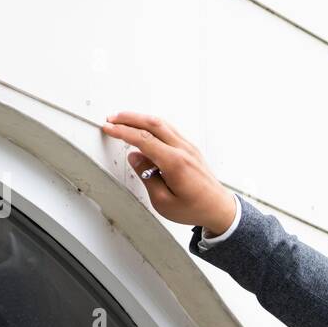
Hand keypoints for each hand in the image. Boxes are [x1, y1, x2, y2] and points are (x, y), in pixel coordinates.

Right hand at [101, 111, 236, 232]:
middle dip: (129, 118)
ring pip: (162, 124)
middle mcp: (183, 150)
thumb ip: (146, 177)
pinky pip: (169, 130)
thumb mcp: (163, 201)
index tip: (108, 128)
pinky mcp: (190, 149)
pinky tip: (144, 128)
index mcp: (175, 163)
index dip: (122, 132)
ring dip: (141, 119)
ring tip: (124, 120)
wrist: (219, 208)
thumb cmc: (194, 208)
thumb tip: (135, 158)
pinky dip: (153, 125)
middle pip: (153, 124)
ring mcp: (189, 147)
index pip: (144, 139)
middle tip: (112, 118)